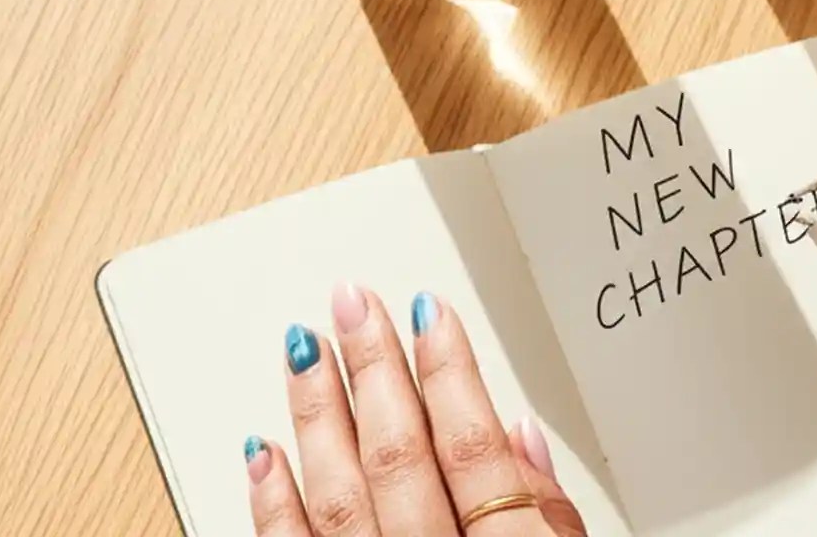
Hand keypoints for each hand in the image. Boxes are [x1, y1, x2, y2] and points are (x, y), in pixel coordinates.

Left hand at [243, 285, 585, 535]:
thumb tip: (520, 435)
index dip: (449, 370)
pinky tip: (264, 448)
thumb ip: (551, 513)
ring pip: (338, 495)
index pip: (472, 447)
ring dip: (318, 414)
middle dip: (374, 370)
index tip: (430, 310)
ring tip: (304, 347)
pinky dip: (273, 500)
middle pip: (399, 458)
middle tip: (352, 304)